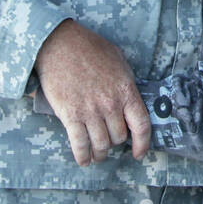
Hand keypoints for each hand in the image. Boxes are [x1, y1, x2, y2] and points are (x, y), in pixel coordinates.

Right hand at [34, 19, 151, 165]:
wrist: (59, 44)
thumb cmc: (88, 47)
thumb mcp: (117, 58)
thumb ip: (126, 80)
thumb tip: (129, 96)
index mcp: (126, 90)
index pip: (141, 126)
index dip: (142, 144)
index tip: (139, 153)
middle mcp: (111, 104)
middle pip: (119, 137)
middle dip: (115, 142)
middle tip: (109, 141)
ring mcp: (90, 111)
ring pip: (101, 145)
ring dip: (100, 153)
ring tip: (97, 153)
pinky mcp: (70, 115)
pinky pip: (80, 144)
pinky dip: (83, 156)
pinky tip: (84, 160)